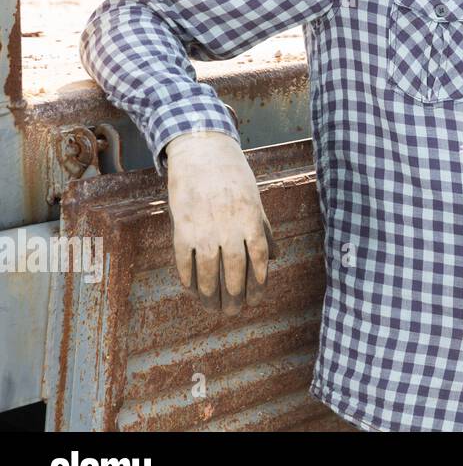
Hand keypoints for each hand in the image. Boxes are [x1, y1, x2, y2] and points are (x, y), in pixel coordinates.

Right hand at [163, 130, 276, 315]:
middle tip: (234, 312)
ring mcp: (204, 229)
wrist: (202, 153)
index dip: (258, 283)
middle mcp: (229, 228)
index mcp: (251, 220)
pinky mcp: (182, 228)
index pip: (259, 260)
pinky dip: (188, 278)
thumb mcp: (255, 200)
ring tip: (213, 308)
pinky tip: (192, 290)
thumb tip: (276, 257)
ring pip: (208, 272)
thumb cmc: (233, 176)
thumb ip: (264, 229)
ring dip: (210, 294)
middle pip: (234, 271)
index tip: (257, 300)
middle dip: (235, 296)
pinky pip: (184, 261)